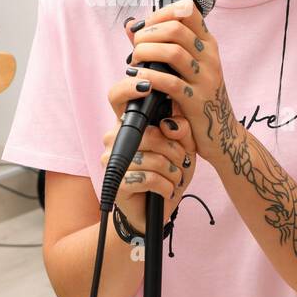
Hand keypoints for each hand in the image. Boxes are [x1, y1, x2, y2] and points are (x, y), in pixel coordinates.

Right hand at [102, 71, 197, 236]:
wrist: (158, 208)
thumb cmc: (169, 172)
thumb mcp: (184, 147)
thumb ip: (182, 129)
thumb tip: (171, 124)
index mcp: (130, 123)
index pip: (119, 97)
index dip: (129, 88)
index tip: (148, 88)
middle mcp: (115, 138)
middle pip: (150, 134)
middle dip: (175, 150)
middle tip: (180, 161)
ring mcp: (112, 160)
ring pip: (152, 158)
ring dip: (172, 171)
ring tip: (174, 177)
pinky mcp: (116, 182)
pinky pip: (148, 178)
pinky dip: (165, 186)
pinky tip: (166, 190)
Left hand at [124, 0, 230, 161]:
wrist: (222, 134)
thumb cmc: (197, 97)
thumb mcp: (184, 68)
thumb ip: (158, 45)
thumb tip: (129, 25)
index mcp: (207, 44)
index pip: (187, 10)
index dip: (161, 12)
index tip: (144, 27)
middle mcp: (209, 57)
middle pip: (176, 28)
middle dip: (148, 34)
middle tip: (136, 48)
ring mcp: (205, 79)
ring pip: (173, 52)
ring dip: (146, 54)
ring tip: (134, 63)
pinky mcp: (197, 102)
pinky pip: (170, 83)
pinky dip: (149, 78)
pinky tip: (138, 80)